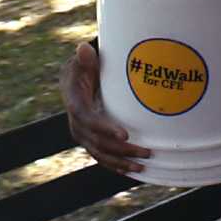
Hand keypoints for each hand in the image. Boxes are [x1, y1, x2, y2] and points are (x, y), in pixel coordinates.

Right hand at [62, 42, 147, 176]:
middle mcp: (76, 121)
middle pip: (97, 141)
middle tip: (146, 151)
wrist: (77, 78)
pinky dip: (114, 165)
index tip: (125, 135)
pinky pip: (101, 156)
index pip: (87, 119)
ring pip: (99, 153)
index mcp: (74, 101)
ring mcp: (83, 133)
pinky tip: (131, 171)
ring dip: (120, 162)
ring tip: (142, 167)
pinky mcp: (90, 139)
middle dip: (121, 150)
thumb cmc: (86, 65)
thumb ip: (86, 57)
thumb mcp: (85, 59)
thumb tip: (84, 49)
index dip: (104, 128)